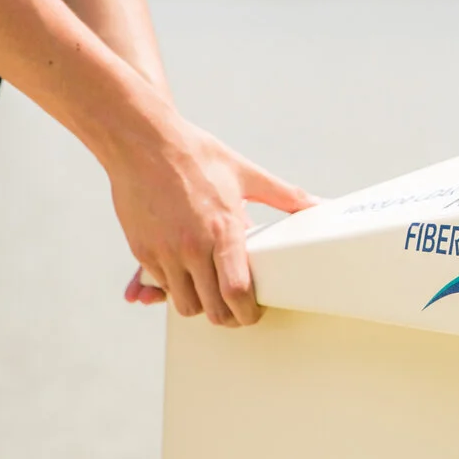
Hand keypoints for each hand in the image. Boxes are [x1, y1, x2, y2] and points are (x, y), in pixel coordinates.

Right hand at [107, 111, 312, 323]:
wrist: (141, 141)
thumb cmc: (194, 154)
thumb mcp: (244, 173)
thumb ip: (284, 195)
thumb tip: (317, 203)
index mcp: (223, 229)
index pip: (237, 291)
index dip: (248, 312)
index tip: (253, 312)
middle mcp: (192, 246)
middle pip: (212, 309)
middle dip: (228, 317)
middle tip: (236, 310)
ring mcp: (164, 251)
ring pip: (184, 304)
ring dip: (200, 304)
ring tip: (211, 292)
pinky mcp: (142, 251)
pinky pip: (161, 286)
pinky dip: (174, 287)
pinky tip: (186, 275)